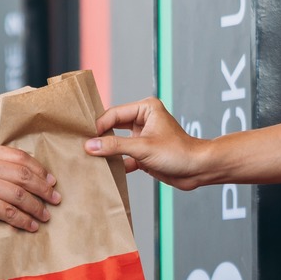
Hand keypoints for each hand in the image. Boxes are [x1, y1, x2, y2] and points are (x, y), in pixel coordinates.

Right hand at [0, 143, 61, 261]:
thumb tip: (32, 173)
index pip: (19, 156)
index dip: (39, 170)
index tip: (51, 181)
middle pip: (23, 174)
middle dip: (44, 188)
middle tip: (56, 199)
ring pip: (20, 194)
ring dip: (37, 207)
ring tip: (46, 215)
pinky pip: (10, 211)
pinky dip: (24, 220)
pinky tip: (32, 226)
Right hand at [84, 97, 210, 190]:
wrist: (198, 170)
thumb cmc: (179, 152)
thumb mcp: (143, 148)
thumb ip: (115, 146)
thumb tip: (90, 145)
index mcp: (145, 109)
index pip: (114, 114)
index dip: (99, 126)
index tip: (85, 138)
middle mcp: (143, 120)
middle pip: (113, 127)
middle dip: (100, 137)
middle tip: (82, 146)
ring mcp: (143, 137)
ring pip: (117, 143)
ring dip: (107, 151)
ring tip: (90, 158)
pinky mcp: (143, 153)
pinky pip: (124, 156)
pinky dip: (116, 163)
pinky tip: (105, 170)